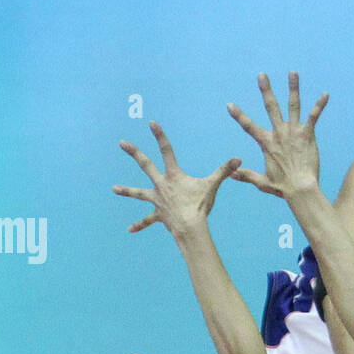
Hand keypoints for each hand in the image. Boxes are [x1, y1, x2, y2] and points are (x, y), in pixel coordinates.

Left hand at [114, 121, 240, 236]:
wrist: (189, 227)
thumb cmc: (200, 205)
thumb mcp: (212, 185)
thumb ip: (224, 171)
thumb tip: (238, 159)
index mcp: (173, 175)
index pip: (167, 150)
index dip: (160, 136)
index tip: (151, 123)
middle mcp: (161, 185)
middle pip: (145, 165)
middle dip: (134, 152)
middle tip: (122, 143)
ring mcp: (157, 200)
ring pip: (139, 193)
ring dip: (127, 190)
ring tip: (114, 188)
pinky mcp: (158, 215)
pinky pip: (147, 220)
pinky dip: (139, 224)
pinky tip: (130, 229)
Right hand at [227, 72, 327, 198]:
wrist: (300, 189)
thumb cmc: (282, 187)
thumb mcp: (261, 182)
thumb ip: (246, 176)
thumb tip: (231, 174)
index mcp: (267, 143)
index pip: (249, 126)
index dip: (239, 115)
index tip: (230, 105)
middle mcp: (279, 133)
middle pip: (271, 107)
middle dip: (266, 90)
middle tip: (262, 75)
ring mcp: (294, 132)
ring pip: (293, 105)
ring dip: (293, 88)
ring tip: (293, 73)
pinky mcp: (308, 135)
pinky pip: (314, 116)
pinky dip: (319, 105)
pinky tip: (325, 94)